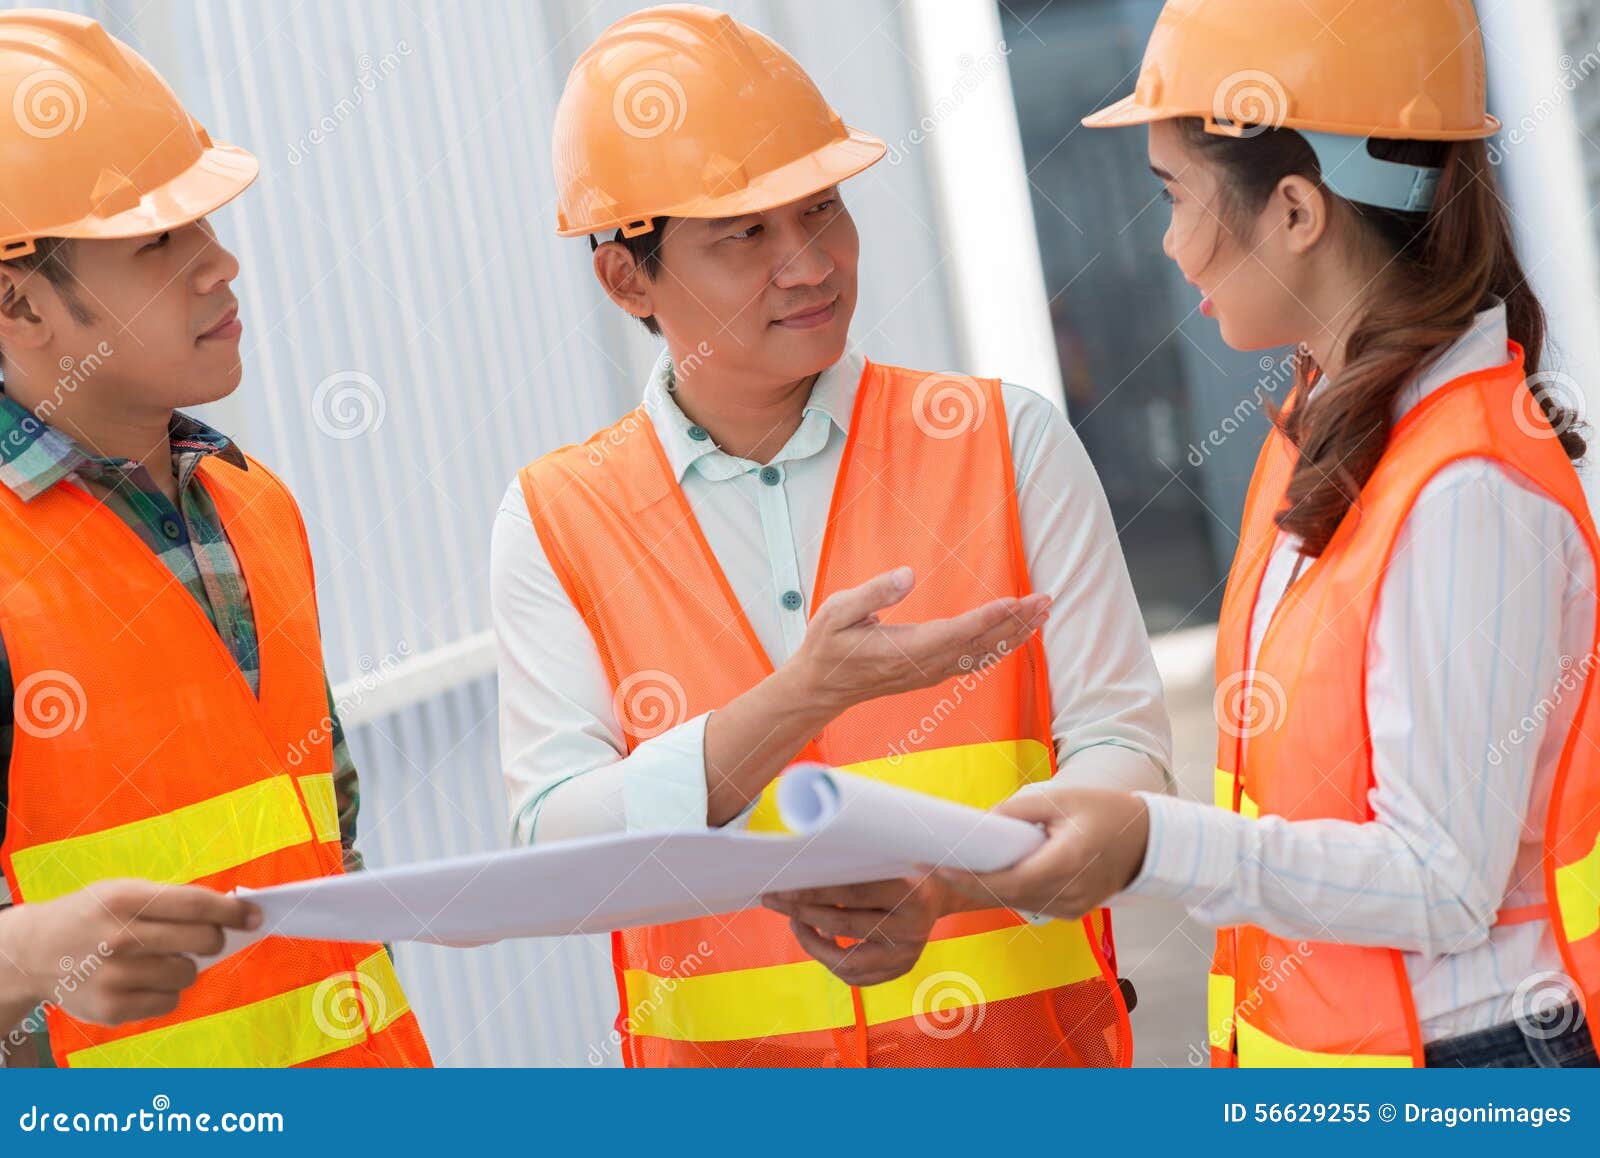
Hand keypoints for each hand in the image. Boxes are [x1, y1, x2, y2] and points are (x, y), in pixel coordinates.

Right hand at [5, 879, 261, 1025]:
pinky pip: (169, 1002)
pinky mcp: (111, 1009)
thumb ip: (172, 900)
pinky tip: (140, 981)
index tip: (256, 916)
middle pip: (203, 941)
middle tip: (205, 939)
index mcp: (126, 900)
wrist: (33, 953)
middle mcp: (120, 938)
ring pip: (189, 975)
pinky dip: (165, 992)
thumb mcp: (124, 891)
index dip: (233, 911)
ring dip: (184, 967)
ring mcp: (114, 976)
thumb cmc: (92, 917)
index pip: (197, 905)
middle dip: (214, 940)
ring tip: (155, 959)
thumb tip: (230, 913)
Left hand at [762, 875, 972, 986]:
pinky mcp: (902, 968)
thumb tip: (803, 861)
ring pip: (847, 961)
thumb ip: (855, 861)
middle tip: (776, 900)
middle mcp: (910, 927)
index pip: (851, 893)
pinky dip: (830, 959)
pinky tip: (817, 937)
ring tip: (796, 921)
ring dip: (812, 943)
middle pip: (844, 925)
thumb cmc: (905, 864)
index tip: (783, 886)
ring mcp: (908, 953)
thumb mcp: (889, 855)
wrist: (944, 890)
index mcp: (910, 892)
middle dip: (803, 912)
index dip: (813, 891)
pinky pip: (856, 975)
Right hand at [785, 567, 1050, 715]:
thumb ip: (874, 593)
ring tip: (1041, 614)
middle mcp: (924, 666)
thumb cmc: (826, 645)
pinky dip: (999, 647)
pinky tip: (1015, 636)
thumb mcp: (837, 611)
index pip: (956, 633)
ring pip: (982, 656)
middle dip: (1015, 622)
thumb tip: (909, 575)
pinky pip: (974, 662)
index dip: (989, 618)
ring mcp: (930, 673)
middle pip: (979, 645)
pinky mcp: (931, 674)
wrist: (820, 687)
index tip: (1016, 601)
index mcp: (904, 649)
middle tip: (1045, 600)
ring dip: (1013, 635)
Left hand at [934, 789, 1149, 920]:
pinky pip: (1028, 903)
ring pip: (1014, 902)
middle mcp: (1068, 895)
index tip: (935, 865)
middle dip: (965, 882)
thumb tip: (980, 824)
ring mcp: (1070, 909)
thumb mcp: (1060, 799)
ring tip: (945, 868)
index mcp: (1066, 864)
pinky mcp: (1070, 911)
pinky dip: (1004, 890)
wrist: (1147, 840)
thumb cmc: (1105, 812)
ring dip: (981, 888)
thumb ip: (1017, 811)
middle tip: (927, 865)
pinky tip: (981, 876)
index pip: (1006, 880)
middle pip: (1004, 895)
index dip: (967, 877)